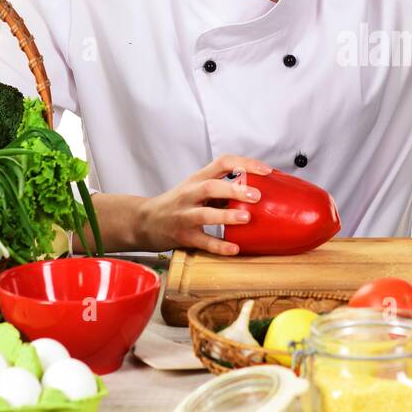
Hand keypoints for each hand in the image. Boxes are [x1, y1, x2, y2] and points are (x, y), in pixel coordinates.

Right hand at [136, 155, 272, 254]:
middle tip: (257, 195)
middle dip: (234, 189)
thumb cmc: (180, 204)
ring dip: (226, 216)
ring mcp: (184, 216)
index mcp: (198, 179)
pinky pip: (202, 241)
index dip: (245, 164)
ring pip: (204, 214)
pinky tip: (234, 249)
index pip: (222, 162)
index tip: (266, 170)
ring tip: (246, 218)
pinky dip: (218, 246)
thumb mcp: (198, 190)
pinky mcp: (182, 236)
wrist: (145, 222)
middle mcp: (190, 194)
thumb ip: (223, 189)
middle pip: (210, 186)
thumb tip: (259, 190)